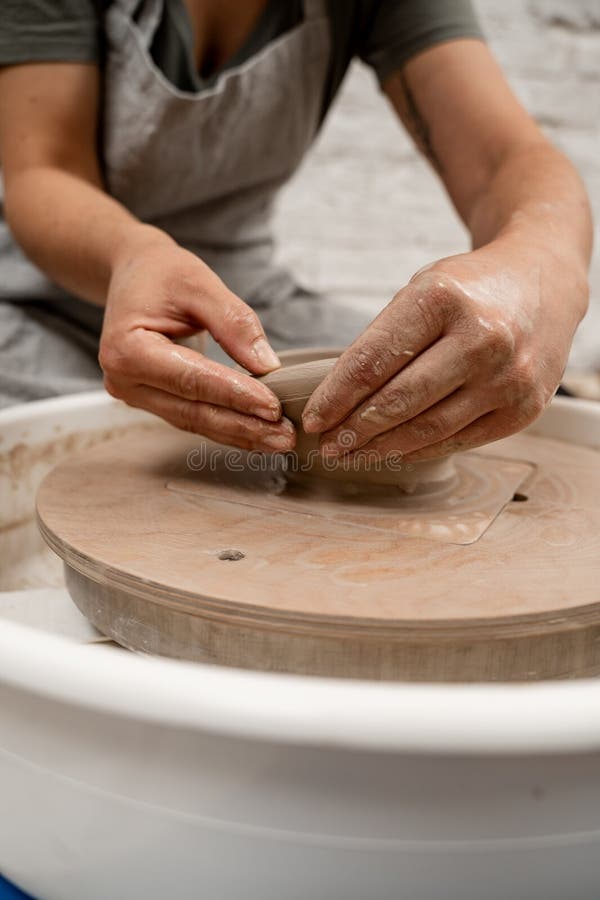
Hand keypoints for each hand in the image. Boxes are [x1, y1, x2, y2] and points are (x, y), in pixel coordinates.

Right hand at [99, 231, 294, 452]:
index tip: (273, 407)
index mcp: (128, 348)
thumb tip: (267, 365)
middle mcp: (124, 380)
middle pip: (193, 410)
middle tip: (285, 436)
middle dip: (243, 424)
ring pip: (194, 420)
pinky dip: (226, 426)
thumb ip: (233, 322)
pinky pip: (192, 417)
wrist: (134, 274)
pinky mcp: (150, 400)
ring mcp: (134, 394)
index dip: (235, 394)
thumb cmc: (161, 274)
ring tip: (279, 440)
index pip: (191, 379)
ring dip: (239, 432)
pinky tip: (256, 433)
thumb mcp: (199, 283)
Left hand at [302, 245, 587, 460]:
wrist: (543, 282)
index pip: (374, 360)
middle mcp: (482, 338)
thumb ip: (385, 340)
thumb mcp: (422, 290)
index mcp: (443, 298)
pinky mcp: (524, 409)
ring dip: (382, 447)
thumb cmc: (470, 288)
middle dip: (354, 429)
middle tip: (328, 445)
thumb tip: (336, 399)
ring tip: (352, 454)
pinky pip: (459, 439)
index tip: (312, 418)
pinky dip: (420, 450)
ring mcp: (508, 377)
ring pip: (429, 428)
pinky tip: (394, 451)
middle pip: (399, 400)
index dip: (336, 396)